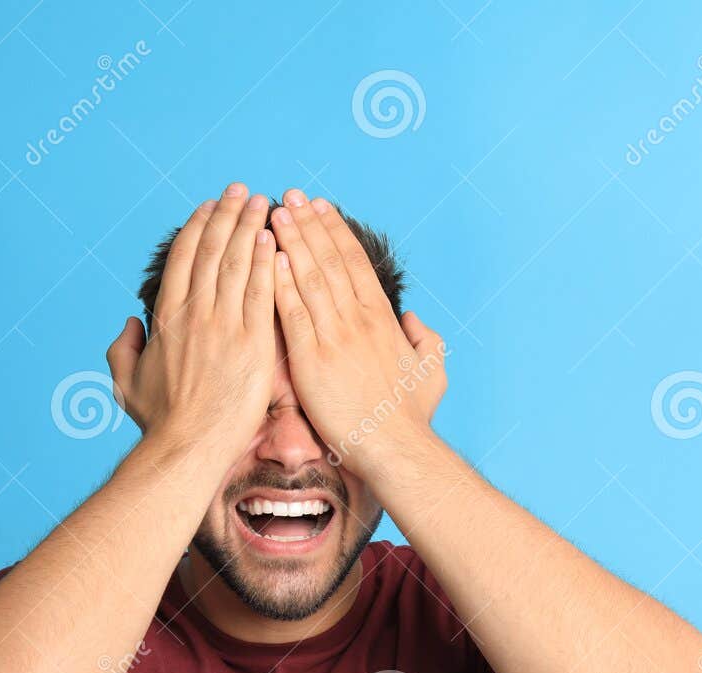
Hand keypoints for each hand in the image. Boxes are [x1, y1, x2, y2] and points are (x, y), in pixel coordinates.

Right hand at [105, 183, 279, 457]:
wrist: (188, 448)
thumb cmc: (160, 422)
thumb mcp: (126, 382)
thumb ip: (124, 348)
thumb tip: (130, 324)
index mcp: (167, 318)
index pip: (185, 259)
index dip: (198, 227)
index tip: (210, 206)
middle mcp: (195, 314)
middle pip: (213, 251)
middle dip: (228, 215)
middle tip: (242, 190)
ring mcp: (225, 327)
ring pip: (238, 264)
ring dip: (250, 228)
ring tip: (262, 203)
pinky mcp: (253, 344)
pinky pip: (261, 293)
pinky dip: (266, 262)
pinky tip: (274, 239)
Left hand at [268, 188, 446, 474]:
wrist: (393, 448)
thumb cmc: (411, 417)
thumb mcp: (433, 371)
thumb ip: (425, 339)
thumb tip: (411, 317)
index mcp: (384, 320)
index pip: (356, 265)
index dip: (337, 233)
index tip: (321, 209)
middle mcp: (359, 320)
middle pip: (331, 260)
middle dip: (310, 225)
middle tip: (292, 196)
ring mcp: (335, 337)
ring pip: (311, 277)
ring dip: (292, 242)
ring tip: (276, 212)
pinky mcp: (312, 358)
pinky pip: (292, 311)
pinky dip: (281, 282)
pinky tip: (268, 258)